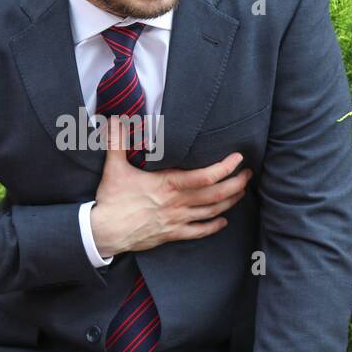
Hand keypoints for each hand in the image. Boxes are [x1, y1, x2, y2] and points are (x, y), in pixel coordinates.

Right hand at [89, 115, 253, 256]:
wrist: (104, 232)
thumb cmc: (111, 199)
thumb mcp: (114, 167)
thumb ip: (118, 141)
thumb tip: (115, 117)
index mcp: (168, 185)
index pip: (205, 177)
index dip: (225, 168)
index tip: (237, 159)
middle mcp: (177, 203)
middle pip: (216, 195)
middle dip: (236, 184)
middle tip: (248, 174)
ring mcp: (177, 220)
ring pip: (211, 212)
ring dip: (230, 202)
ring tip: (241, 192)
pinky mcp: (172, 234)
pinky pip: (199, 231)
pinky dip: (213, 226)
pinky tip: (223, 221)